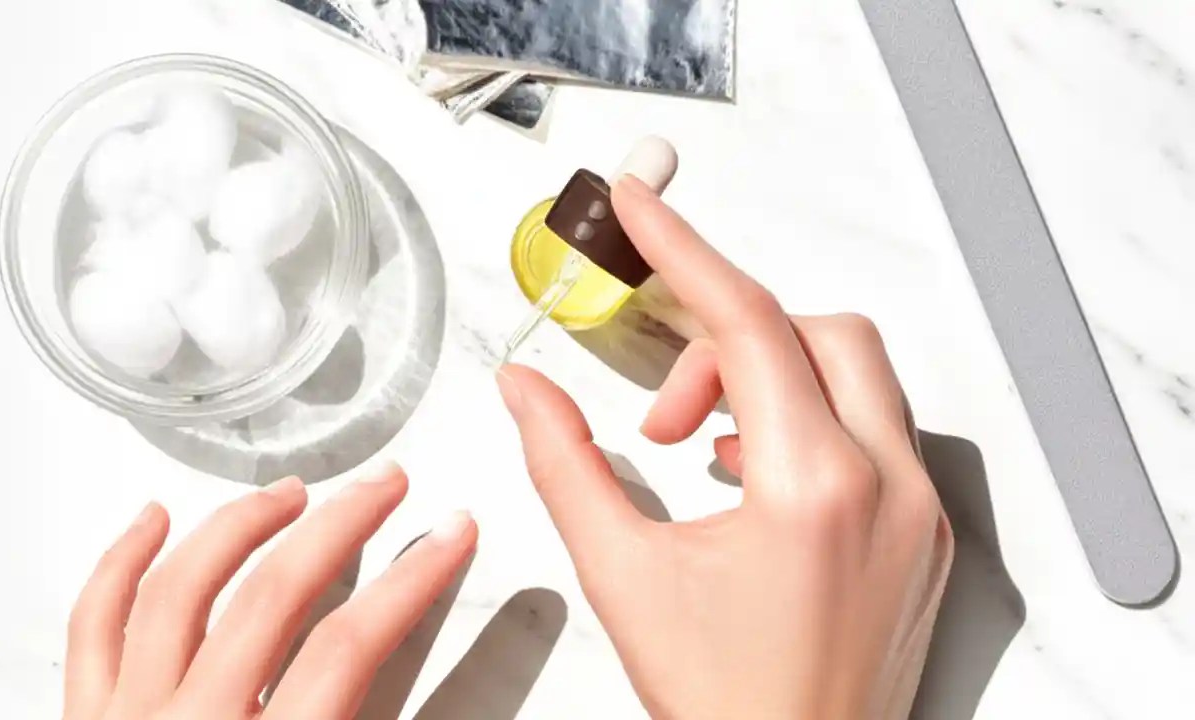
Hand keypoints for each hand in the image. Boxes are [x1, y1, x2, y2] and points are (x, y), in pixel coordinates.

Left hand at [64, 466, 475, 719]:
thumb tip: (439, 713)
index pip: (350, 648)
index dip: (412, 581)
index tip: (452, 534)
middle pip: (270, 597)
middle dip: (340, 526)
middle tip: (386, 485)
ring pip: (178, 590)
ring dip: (241, 525)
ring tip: (292, 494)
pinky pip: (93, 624)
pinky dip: (120, 561)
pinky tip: (154, 519)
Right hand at [497, 176, 953, 718]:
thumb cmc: (723, 703)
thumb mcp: (621, 575)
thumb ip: (565, 464)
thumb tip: (526, 389)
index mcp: (812, 489)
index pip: (744, 323)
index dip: (682, 252)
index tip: (642, 208)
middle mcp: (887, 487)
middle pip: (810, 330)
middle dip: (726, 340)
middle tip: (663, 409)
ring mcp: (919, 509)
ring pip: (854, 371)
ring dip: (772, 376)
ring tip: (705, 444)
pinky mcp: (927, 532)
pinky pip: (878, 428)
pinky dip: (812, 419)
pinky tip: (755, 471)